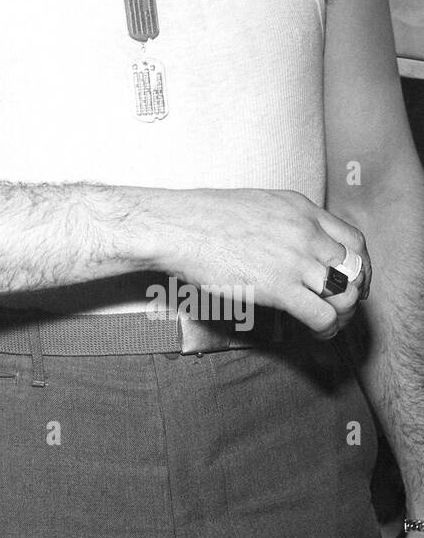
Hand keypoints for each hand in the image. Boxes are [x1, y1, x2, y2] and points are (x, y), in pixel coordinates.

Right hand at [166, 188, 369, 335]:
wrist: (177, 227)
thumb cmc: (202, 217)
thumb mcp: (257, 205)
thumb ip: (283, 221)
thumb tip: (289, 244)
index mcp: (301, 208)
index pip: (354, 240)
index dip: (360, 266)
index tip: (352, 281)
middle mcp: (305, 231)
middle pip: (355, 269)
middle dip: (353, 292)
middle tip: (341, 306)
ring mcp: (295, 259)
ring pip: (345, 294)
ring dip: (341, 315)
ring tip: (329, 324)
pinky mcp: (279, 287)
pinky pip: (323, 315)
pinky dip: (326, 330)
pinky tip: (314, 333)